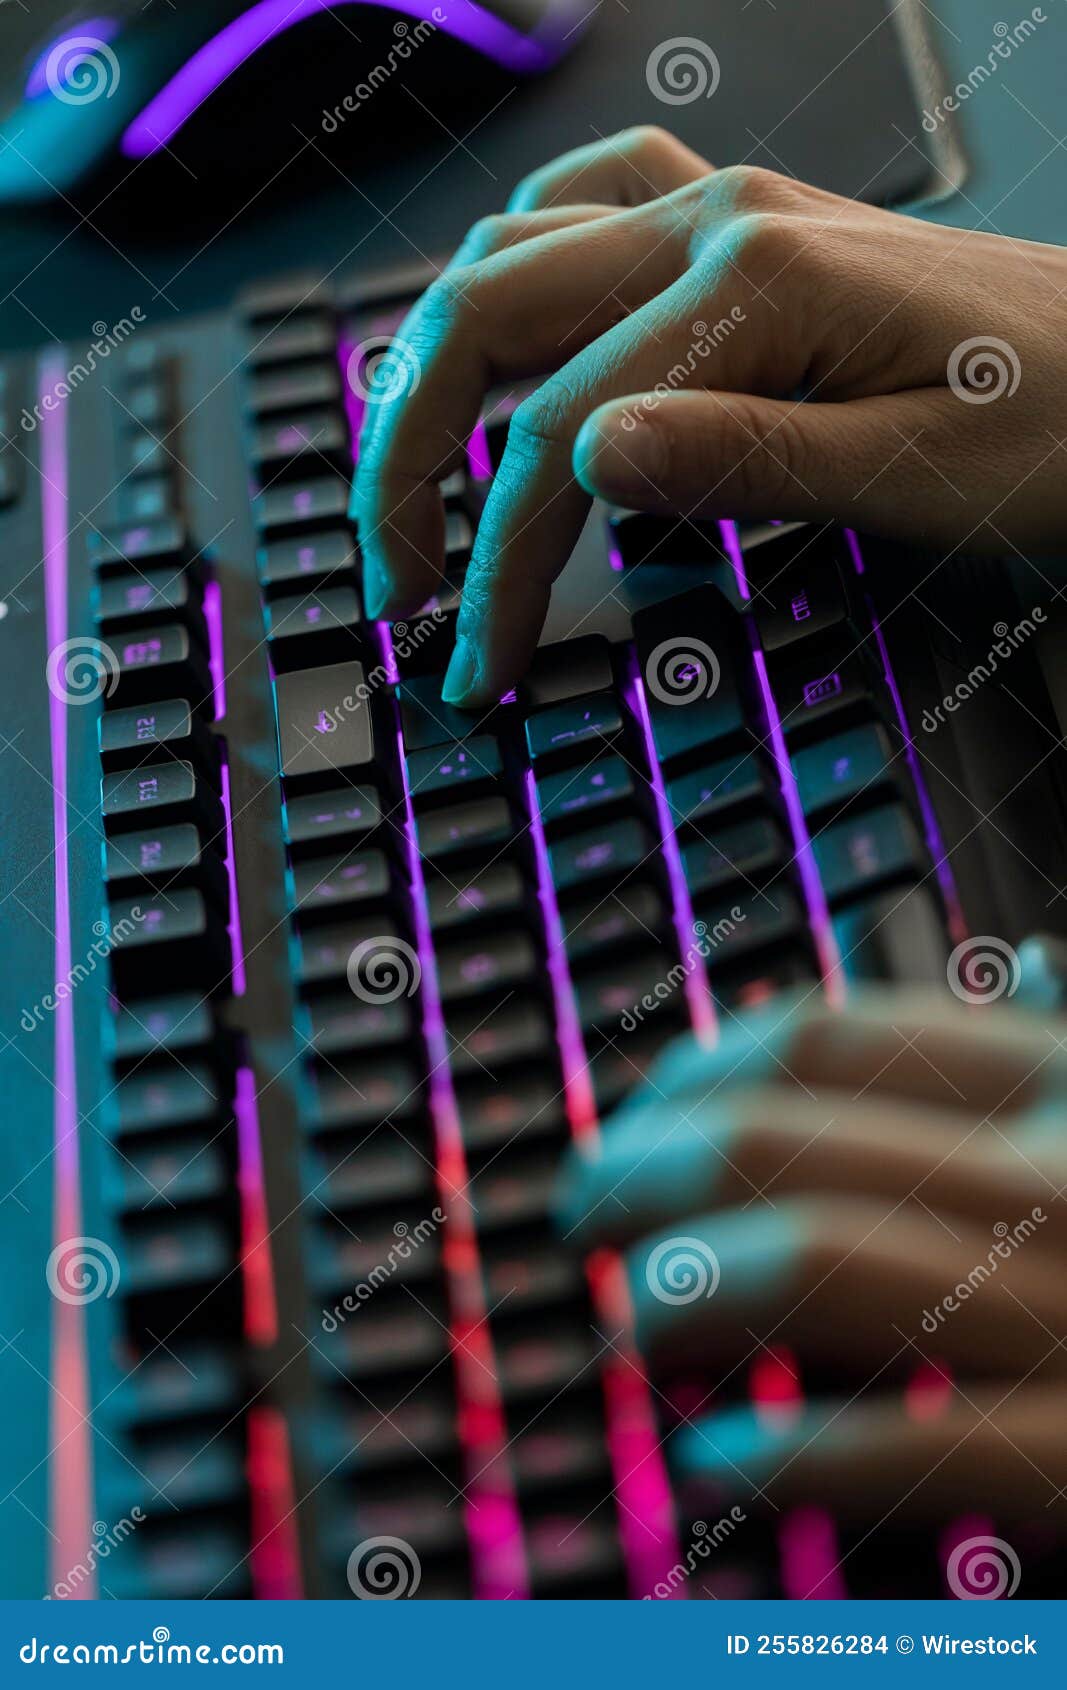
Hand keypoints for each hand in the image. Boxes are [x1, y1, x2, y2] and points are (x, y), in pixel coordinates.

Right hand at [351, 125, 1066, 706]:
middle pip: (485, 314)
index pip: (555, 433)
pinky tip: (508, 336)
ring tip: (419, 479)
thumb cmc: (1060, 429)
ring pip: (511, 249)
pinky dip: (515, 273)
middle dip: (408, 460)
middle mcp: (722, 218)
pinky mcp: (743, 224)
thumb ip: (742, 459)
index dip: (494, 564)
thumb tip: (582, 461)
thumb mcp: (916, 476)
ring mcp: (727, 206)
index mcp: (758, 281)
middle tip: (399, 581)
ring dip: (437, 365)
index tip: (476, 659)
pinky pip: (585, 207)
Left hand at [555, 989, 1066, 1524]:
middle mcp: (1061, 1175)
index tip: (633, 1124)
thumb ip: (1020, 1076)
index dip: (687, 1081)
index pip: (818, 1040)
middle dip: (636, 1182)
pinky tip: (711, 1462)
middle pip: (775, 1141)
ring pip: (811, 1264)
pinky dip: (780, 1456)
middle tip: (585, 1226)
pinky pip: (904, 1451)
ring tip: (633, 1329)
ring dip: (679, 1294)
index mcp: (1059, 1076)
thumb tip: (933, 994)